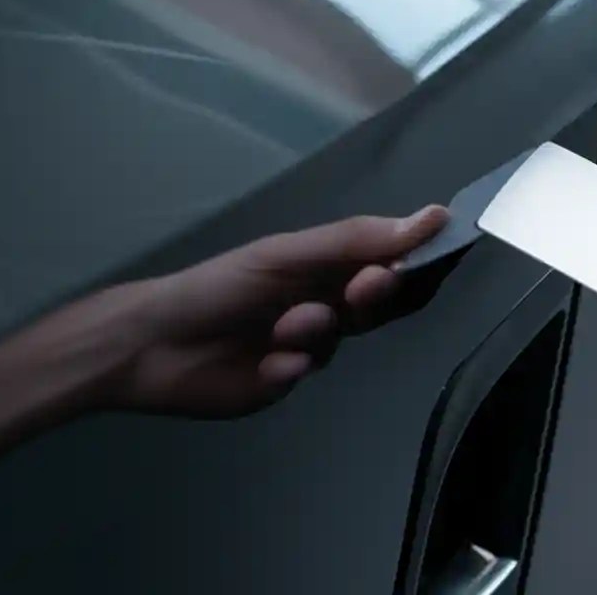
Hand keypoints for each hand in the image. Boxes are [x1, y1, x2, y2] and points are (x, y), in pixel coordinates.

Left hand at [102, 206, 448, 417]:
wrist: (151, 344)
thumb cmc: (219, 284)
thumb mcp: (289, 253)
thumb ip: (358, 239)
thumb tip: (434, 217)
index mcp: (329, 261)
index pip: (396, 257)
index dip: (423, 256)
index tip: (446, 251)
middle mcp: (328, 299)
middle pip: (383, 301)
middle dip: (373, 294)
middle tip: (356, 290)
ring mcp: (310, 343)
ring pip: (344, 338)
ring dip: (315, 331)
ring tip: (279, 331)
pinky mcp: (288, 379)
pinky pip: (310, 372)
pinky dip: (290, 366)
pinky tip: (264, 364)